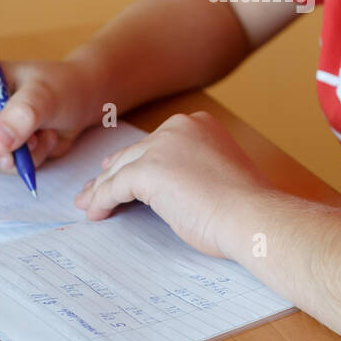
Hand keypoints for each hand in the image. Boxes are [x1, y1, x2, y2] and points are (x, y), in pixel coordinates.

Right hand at [0, 57, 95, 173]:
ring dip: (22, 157)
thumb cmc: (63, 88)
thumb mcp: (48, 95)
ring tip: (44, 134)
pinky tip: (39, 142)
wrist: (77, 99)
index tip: (13, 156)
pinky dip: (24, 161)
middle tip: (41, 138)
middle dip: (10, 152)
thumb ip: (25, 113)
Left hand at [73, 110, 275, 257]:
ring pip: (121, 169)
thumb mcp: (221, 174)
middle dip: (114, 172)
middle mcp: (179, 128)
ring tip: (89, 203)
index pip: (157, 143)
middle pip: (136, 153)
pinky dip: (101, 201)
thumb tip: (175, 187)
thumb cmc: (247, 206)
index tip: (120, 168)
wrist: (252, 215)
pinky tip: (96, 212)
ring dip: (102, 188)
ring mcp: (162, 147)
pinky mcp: (148, 171)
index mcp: (200, 125)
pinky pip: (114, 188)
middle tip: (97, 186)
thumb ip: (197, 170)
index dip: (137, 158)